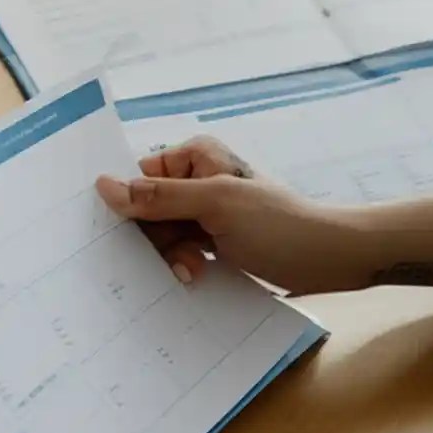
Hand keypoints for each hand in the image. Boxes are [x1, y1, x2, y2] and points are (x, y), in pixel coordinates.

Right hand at [94, 137, 373, 294]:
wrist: (330, 258)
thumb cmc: (278, 224)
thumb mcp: (215, 205)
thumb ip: (159, 197)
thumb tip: (103, 185)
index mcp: (194, 156)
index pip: (139, 179)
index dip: (130, 208)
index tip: (131, 237)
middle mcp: (195, 179)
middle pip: (147, 212)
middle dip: (157, 239)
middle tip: (181, 258)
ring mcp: (205, 213)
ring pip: (162, 236)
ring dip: (173, 257)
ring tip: (196, 270)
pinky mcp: (214, 241)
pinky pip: (181, 251)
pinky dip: (184, 265)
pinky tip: (197, 276)